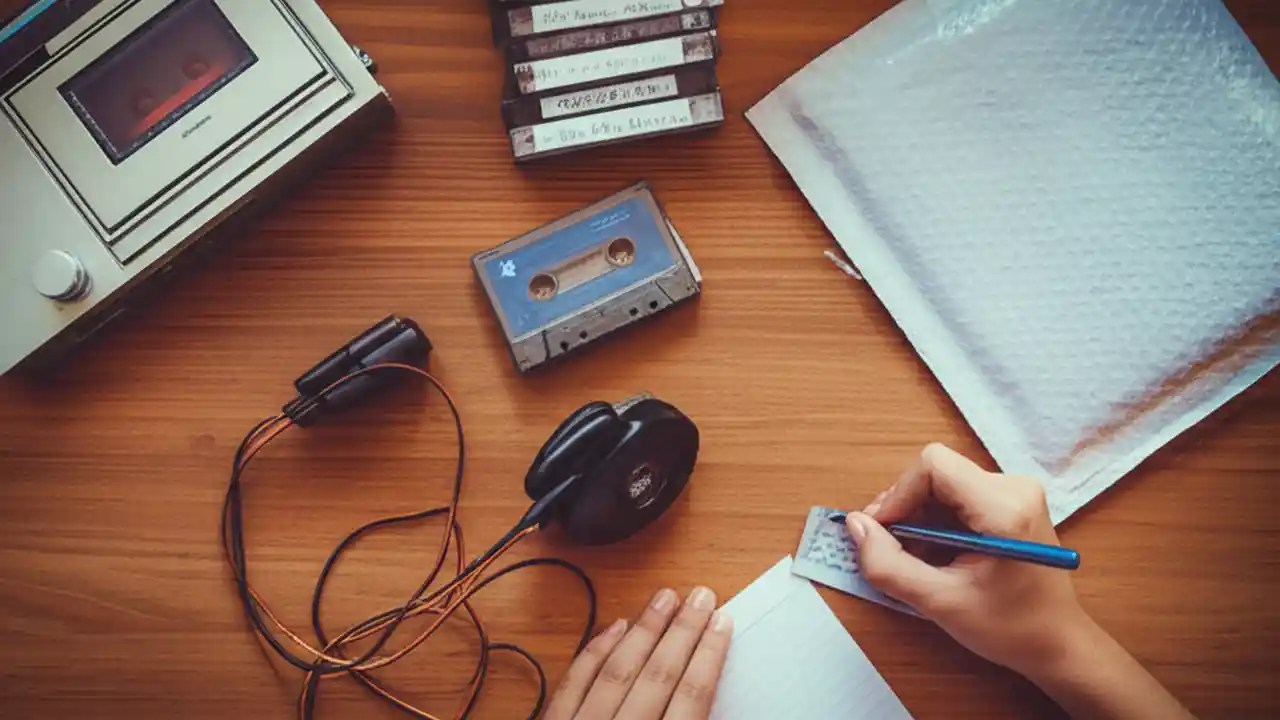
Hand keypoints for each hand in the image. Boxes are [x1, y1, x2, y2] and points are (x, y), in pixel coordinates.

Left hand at [545, 587, 732, 719]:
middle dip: (682, 632)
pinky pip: (573, 684)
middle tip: (700, 596)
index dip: (710, 655)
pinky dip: (594, 653)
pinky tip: (614, 627)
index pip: (692, 698)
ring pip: (617, 671)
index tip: (722, 622)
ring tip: (664, 599)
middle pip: (658, 676)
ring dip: (643, 631)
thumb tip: (713, 697)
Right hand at [845, 443, 1087, 678]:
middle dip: (904, 506)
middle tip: (887, 546)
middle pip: (936, 472)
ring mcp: (1016, 492)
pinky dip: (935, 520)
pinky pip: (958, 494)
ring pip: (943, 482)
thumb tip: (855, 526)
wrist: (1058, 643)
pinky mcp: (1012, 501)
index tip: (881, 531)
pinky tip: (933, 552)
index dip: (897, 494)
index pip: (933, 465)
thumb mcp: (940, 603)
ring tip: (911, 555)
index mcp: (1005, 507)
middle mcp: (1015, 487)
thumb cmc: (1010, 628)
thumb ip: (889, 565)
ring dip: (918, 515)